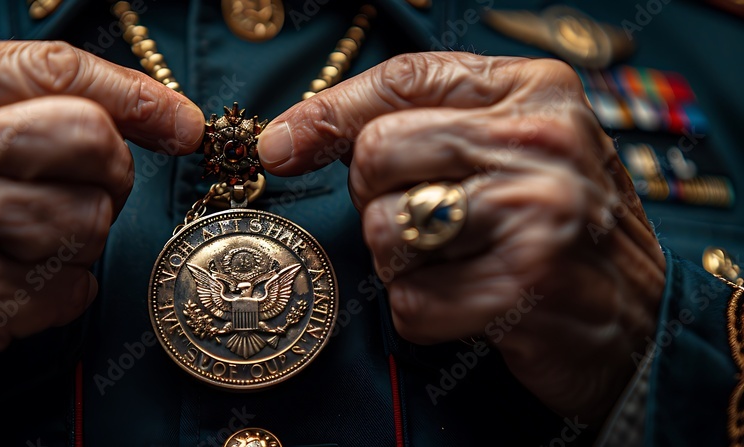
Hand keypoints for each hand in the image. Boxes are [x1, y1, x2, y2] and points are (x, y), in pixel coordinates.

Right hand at [0, 41, 202, 443]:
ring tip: (19, 254)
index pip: (54, 67)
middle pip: (93, 138)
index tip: (179, 121)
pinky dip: (58, 297)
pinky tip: (8, 296)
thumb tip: (110, 115)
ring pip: (92, 218)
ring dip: (77, 245)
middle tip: (88, 197)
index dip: (134, 93)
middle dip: (110, 175)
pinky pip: (72, 286)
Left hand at [257, 52, 665, 423]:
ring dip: (400, 262)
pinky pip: (410, 302)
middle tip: (417, 218)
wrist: (642, 320)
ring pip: (384, 230)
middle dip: (375, 197)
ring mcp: (538, 216)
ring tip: (455, 263)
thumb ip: (423, 122)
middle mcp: (543, 144)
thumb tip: (287, 138)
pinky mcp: (526, 290)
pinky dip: (424, 314)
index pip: (404, 79)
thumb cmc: (555, 224)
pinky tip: (470, 304)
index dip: (327, 112)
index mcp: (538, 92)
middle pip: (378, 153)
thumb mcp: (512, 148)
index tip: (281, 146)